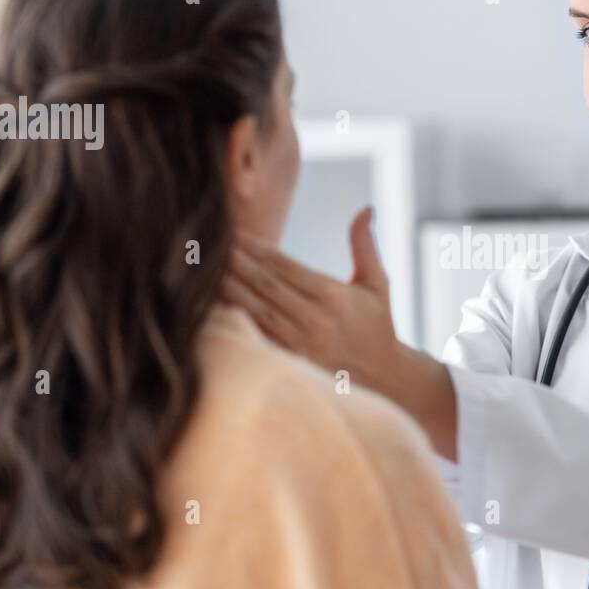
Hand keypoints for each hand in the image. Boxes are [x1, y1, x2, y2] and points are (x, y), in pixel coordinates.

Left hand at [223, 207, 457, 458]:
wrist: (387, 381)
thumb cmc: (378, 328)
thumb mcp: (377, 285)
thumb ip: (365, 245)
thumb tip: (366, 208)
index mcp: (332, 296)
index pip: (284, 265)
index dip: (256, 247)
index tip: (232, 231)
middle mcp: (315, 319)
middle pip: (264, 283)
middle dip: (233, 261)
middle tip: (206, 242)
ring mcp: (300, 344)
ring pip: (254, 309)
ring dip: (226, 287)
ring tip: (201, 268)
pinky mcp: (290, 364)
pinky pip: (255, 336)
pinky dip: (233, 320)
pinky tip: (211, 307)